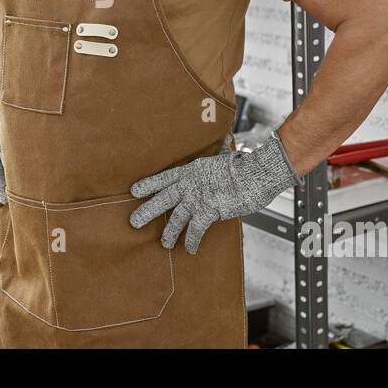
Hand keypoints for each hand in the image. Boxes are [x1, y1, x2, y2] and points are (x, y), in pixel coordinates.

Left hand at [129, 130, 301, 253]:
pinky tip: (189, 249)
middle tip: (133, 222)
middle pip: (162, 199)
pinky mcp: (207, 210)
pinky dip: (191, 241)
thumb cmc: (243, 165)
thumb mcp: (226, 156)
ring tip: (163, 243)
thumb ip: (220, 152)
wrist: (254, 174)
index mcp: (190, 170)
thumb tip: (225, 138)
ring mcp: (197, 198)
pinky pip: (195, 230)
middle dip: (147, 211)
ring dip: (169, 232)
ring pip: (175, 218)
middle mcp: (189, 184)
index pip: (163, 178)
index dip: (148, 185)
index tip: (134, 191)